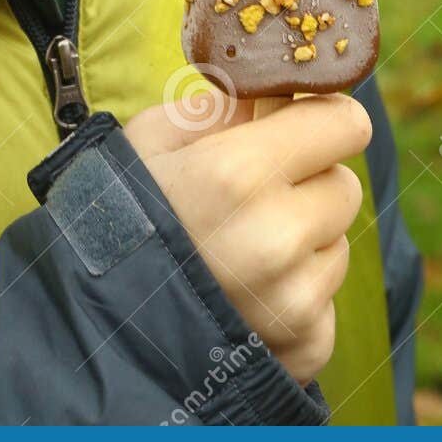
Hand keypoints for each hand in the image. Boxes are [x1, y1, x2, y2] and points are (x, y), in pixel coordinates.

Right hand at [123, 90, 370, 384]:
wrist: (95, 326)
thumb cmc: (119, 217)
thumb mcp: (151, 140)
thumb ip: (221, 106)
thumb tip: (273, 95)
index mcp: (239, 171)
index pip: (346, 124)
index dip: (324, 119)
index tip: (302, 126)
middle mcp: (278, 237)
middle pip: (345, 184)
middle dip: (308, 182)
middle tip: (254, 197)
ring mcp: (296, 299)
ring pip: (337, 244)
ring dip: (304, 241)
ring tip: (239, 253)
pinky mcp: (307, 346)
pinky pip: (327, 300)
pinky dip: (297, 296)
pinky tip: (246, 298)